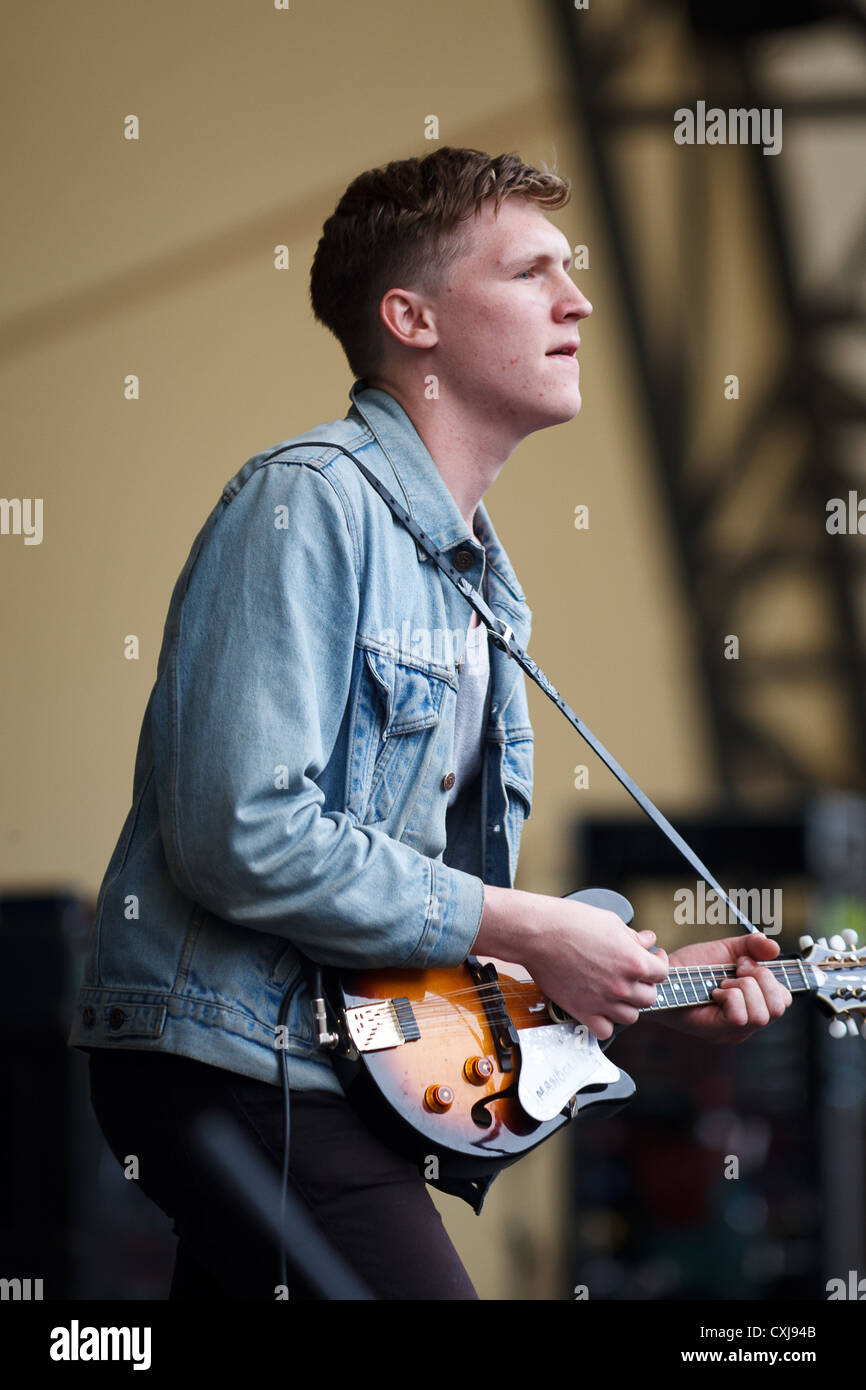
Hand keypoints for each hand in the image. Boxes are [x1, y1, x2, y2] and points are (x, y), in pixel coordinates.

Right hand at [525, 904, 668, 1041]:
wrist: (538, 933)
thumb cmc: (570, 922)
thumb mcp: (611, 921)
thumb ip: (633, 937)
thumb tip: (647, 941)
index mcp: (634, 961)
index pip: (662, 973)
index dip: (659, 963)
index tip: (653, 958)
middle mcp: (621, 985)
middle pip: (649, 997)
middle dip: (645, 984)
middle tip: (635, 976)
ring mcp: (602, 1001)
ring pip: (631, 1017)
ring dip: (628, 1005)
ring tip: (619, 993)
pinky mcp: (582, 1011)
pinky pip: (605, 1030)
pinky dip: (606, 1023)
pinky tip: (602, 1008)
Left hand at [657, 932, 791, 1042]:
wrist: (663, 975)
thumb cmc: (693, 967)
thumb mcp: (727, 950)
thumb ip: (752, 945)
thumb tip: (773, 946)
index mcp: (753, 1005)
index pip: (785, 1000)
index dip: (770, 976)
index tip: (745, 963)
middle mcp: (746, 1023)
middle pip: (778, 1008)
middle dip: (760, 981)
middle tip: (736, 972)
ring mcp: (732, 1031)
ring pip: (761, 1015)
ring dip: (743, 989)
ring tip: (722, 983)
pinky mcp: (716, 1031)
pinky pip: (740, 1017)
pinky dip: (731, 997)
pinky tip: (715, 992)